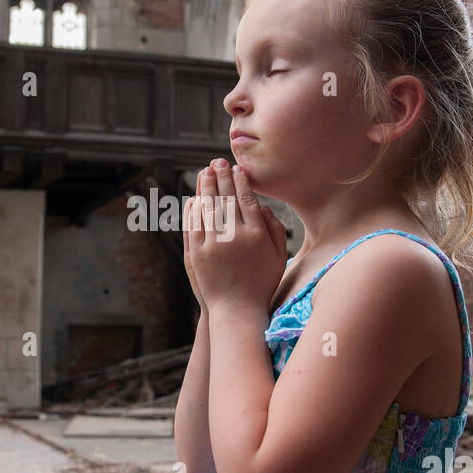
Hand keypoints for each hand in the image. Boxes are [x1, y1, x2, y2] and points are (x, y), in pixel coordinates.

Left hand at [185, 159, 286, 313]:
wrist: (237, 310)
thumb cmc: (262, 283)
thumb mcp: (279, 258)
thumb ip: (276, 231)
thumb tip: (265, 207)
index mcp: (256, 235)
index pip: (246, 200)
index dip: (240, 182)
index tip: (237, 170)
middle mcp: (234, 236)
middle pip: (225, 198)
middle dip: (221, 177)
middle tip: (217, 162)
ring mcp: (213, 244)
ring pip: (208, 208)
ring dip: (206, 187)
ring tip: (205, 173)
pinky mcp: (197, 254)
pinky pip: (194, 225)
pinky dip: (194, 209)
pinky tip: (195, 198)